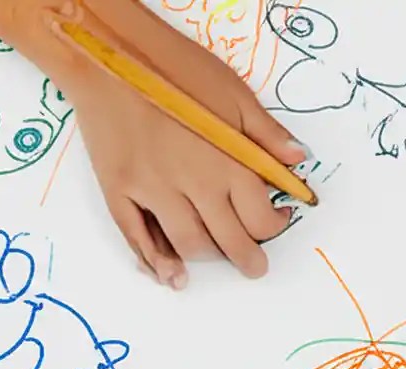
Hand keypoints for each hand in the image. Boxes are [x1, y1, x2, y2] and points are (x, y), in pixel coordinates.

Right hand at [69, 25, 304, 288]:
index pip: (261, 219)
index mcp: (228, 162)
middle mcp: (194, 184)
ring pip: (188, 245)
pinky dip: (157, 262)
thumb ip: (266, 133)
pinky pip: (139, 239)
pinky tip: (171, 275)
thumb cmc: (173, 69)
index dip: (274, 226)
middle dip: (248, 259)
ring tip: (219, 259)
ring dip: (209, 260)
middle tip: (255, 267)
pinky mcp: (119, 192)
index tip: (279, 220)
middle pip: (230, 242)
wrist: (107, 56)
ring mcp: (153, 191)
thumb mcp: (233, 93)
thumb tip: (298, 160)